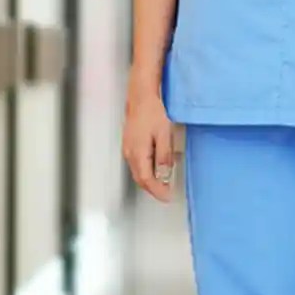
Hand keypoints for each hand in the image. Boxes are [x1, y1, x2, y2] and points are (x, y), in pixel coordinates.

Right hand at [122, 78, 175, 202]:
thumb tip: (164, 175)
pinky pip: (136, 164)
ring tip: (162, 185)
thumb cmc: (153, 112)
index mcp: (138, 153)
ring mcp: (127, 149)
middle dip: (153, 189)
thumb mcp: (164, 135)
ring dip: (149, 181)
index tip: (167, 197)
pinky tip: (155, 170)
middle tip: (166, 194)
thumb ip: (164, 157)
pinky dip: (145, 171)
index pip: (146, 179)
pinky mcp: (129, 144)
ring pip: (137, 172)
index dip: (157, 191)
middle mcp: (129, 153)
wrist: (140, 96)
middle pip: (140, 179)